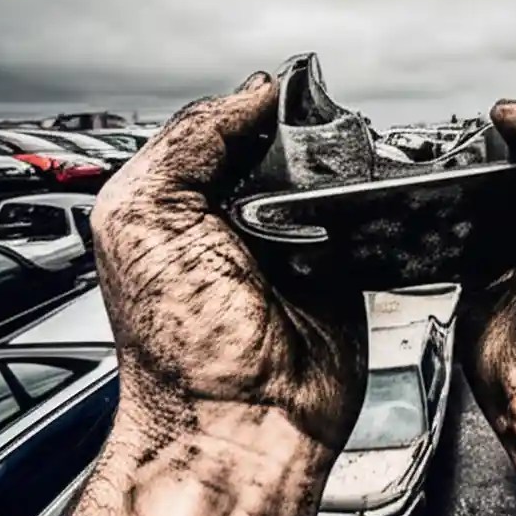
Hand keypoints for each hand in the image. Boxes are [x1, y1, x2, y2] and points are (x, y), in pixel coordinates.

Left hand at [41, 72, 368, 515]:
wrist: (240, 422)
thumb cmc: (177, 343)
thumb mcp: (145, 214)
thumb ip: (190, 139)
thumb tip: (255, 93)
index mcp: (179, 198)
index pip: (226, 122)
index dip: (252, 108)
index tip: (279, 101)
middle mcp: (238, 216)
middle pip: (284, 141)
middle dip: (299, 138)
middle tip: (299, 162)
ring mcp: (295, 242)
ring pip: (330, 173)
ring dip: (337, 173)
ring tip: (322, 198)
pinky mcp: (343, 268)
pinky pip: (366, 217)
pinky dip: (370, 206)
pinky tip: (357, 212)